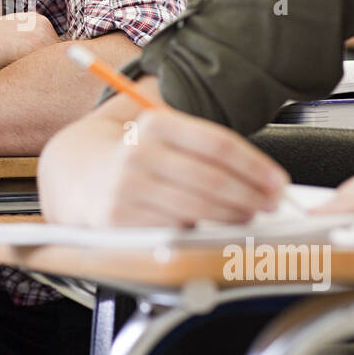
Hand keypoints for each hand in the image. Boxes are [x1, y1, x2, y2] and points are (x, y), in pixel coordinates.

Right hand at [91, 105, 290, 226]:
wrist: (76, 173)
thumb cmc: (134, 155)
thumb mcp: (161, 131)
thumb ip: (202, 141)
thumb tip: (260, 172)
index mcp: (156, 124)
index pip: (219, 144)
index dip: (256, 166)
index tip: (277, 181)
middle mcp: (139, 154)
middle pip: (212, 179)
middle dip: (250, 195)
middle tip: (270, 203)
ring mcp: (128, 189)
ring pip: (197, 208)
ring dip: (231, 215)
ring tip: (248, 214)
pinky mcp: (119, 219)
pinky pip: (172, 228)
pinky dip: (198, 230)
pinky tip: (212, 227)